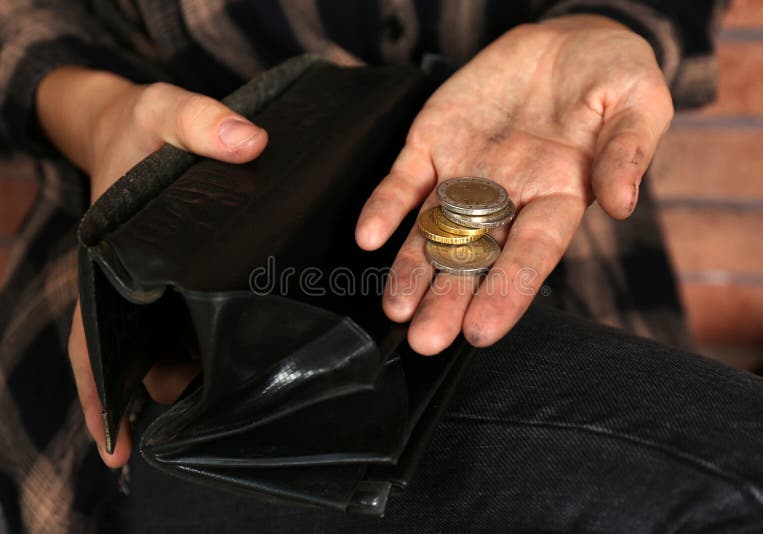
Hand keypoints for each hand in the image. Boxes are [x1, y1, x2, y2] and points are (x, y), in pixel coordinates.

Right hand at [38, 67, 267, 465]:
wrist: (142, 123)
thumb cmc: (145, 125)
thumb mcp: (166, 111)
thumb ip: (202, 121)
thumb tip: (250, 143)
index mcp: (111, 262)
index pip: (97, 337)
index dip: (101, 393)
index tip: (116, 447)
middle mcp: (133, 282)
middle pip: (139, 355)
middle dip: (163, 391)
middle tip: (204, 425)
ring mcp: (162, 283)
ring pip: (172, 344)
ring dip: (196, 373)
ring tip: (239, 401)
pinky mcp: (190, 275)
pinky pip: (197, 317)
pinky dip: (215, 339)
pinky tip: (252, 353)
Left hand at [355, 15, 672, 354]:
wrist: (565, 41)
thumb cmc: (612, 75)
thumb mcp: (638, 102)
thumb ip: (627, 150)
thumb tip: (621, 203)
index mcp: (560, 196)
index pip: (531, 254)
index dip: (507, 291)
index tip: (483, 329)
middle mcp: (508, 197)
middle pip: (476, 257)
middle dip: (449, 299)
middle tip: (426, 340)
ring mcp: (466, 174)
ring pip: (434, 231)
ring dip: (413, 269)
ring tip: (396, 308)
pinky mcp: (434, 144)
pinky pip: (405, 181)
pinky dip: (386, 206)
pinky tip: (370, 236)